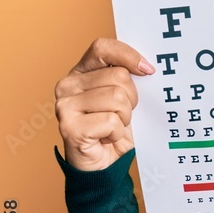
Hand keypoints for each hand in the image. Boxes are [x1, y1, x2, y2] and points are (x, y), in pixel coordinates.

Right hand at [55, 38, 154, 171]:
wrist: (103, 164)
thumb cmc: (115, 128)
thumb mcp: (125, 98)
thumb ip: (128, 79)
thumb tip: (148, 68)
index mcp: (81, 72)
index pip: (103, 48)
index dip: (129, 56)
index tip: (148, 71)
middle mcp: (68, 85)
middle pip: (119, 76)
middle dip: (132, 99)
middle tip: (122, 115)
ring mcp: (65, 105)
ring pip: (117, 98)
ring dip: (125, 118)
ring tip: (113, 127)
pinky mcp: (69, 127)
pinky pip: (111, 121)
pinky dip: (117, 133)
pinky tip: (107, 138)